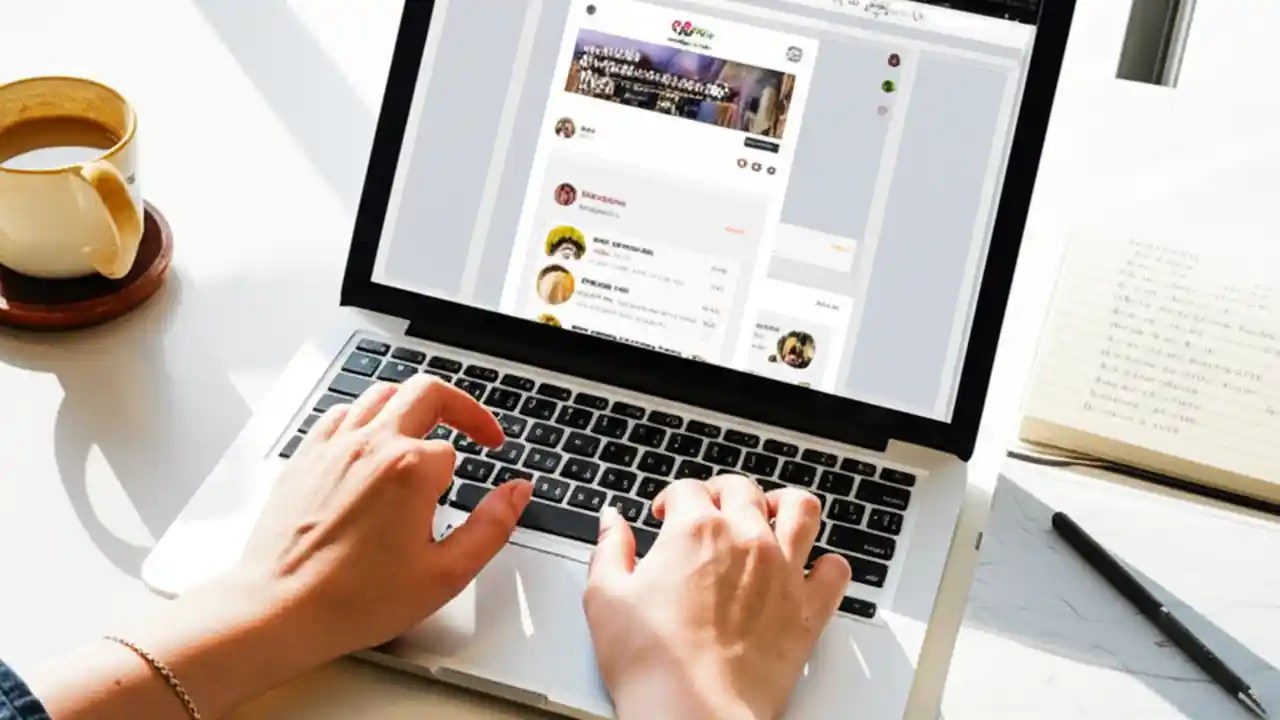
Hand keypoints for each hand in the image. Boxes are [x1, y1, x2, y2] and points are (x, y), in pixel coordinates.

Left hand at [235, 374, 533, 660]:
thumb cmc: (356, 600)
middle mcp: (372, 445)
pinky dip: (366, 416)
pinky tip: (372, 441)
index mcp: (410, 469)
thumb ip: (492, 526)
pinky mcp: (305, 457)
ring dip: (413, 404)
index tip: (482, 478)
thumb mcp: (446, 574)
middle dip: (460, 406)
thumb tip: (517, 492)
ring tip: (428, 427)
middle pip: (426, 392)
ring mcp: (333, 447)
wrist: (280, 611)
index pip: (455, 449)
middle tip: (477, 428)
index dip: (474, 464)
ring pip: (382, 394)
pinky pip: (341, 413)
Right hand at [583, 475, 850, 719]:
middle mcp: (745, 540)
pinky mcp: (808, 610)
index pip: (688, 488)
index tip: (665, 516)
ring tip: (770, 514)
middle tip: (710, 511)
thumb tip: (611, 521)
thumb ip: (610, 548)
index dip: (672, 498)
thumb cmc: (650, 662)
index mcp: (695, 530)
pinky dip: (826, 564)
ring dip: (785, 504)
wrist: (692, 714)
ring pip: (802, 510)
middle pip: (743, 489)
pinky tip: (809, 570)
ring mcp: (783, 572)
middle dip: (721, 493)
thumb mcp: (605, 596)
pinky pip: (835, 570)